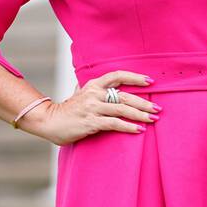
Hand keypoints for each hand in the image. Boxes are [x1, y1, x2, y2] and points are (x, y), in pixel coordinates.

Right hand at [25, 71, 160, 145]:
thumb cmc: (66, 110)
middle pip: (125, 95)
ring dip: (140, 115)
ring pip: (122, 109)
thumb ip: (85, 88)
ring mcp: (93, 108)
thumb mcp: (77, 94)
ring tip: (153, 119)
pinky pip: (114, 123)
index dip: (135, 77)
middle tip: (158, 108)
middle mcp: (94, 94)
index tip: (150, 81)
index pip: (117, 76)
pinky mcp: (91, 122)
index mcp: (93, 85)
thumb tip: (84, 83)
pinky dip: (128, 126)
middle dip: (144, 102)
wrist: (49, 122)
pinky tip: (138, 130)